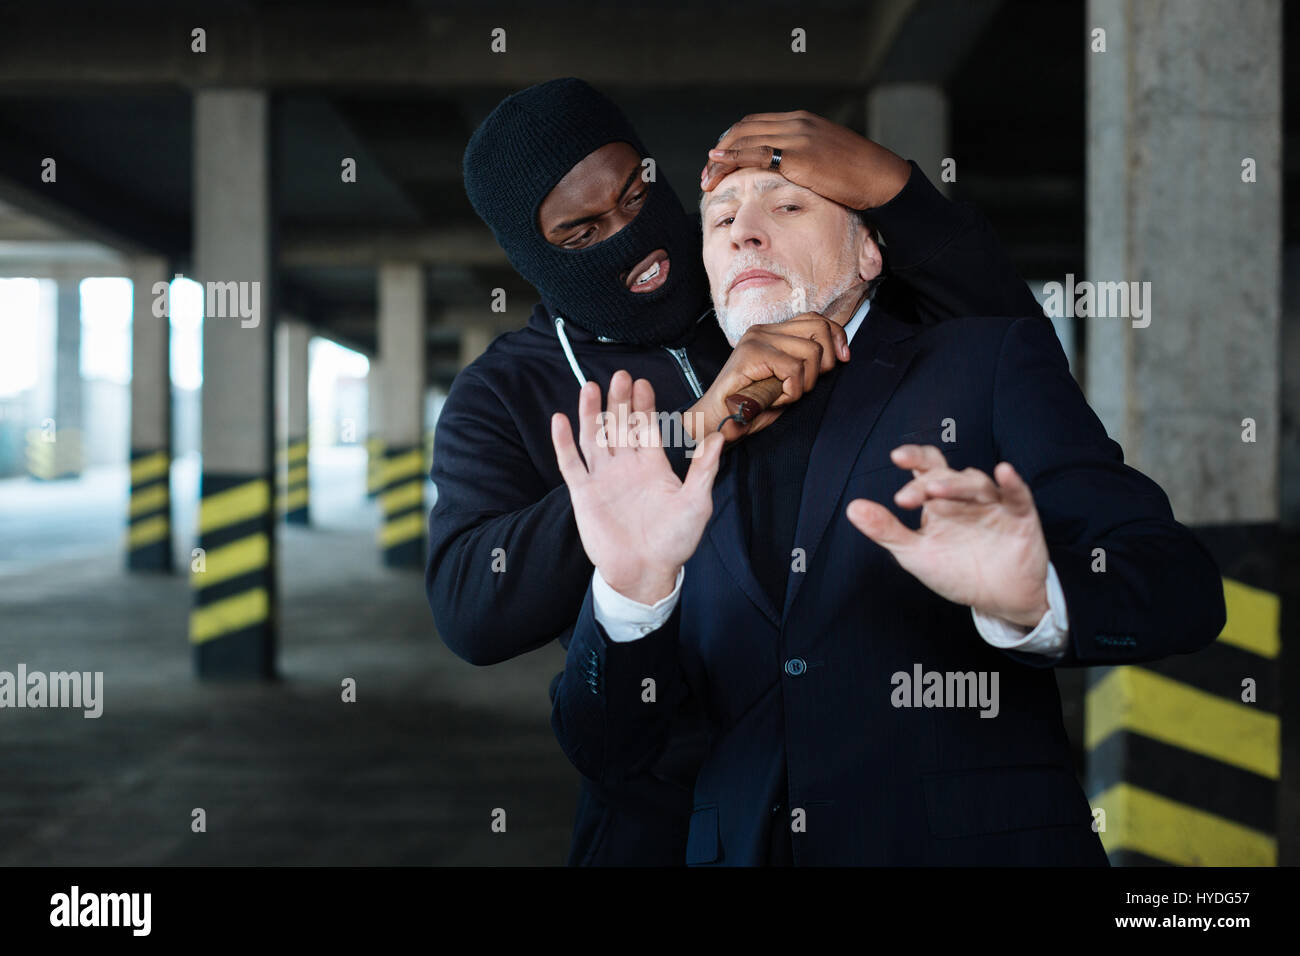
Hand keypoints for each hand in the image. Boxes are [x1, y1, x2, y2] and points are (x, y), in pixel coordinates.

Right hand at [552, 370, 724, 604]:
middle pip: (619, 425)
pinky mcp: (584, 493)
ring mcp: (603, 478)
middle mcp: (626, 466)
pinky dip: (564, 442)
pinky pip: (571, 463)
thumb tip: (719, 437)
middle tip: (619, 376)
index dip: (643, 405)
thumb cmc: (675, 541)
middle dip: (619, 401)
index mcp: (652, 465)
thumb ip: (704, 469)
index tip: (642, 383)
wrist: (646, 572)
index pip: (646, 426)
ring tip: (590, 388)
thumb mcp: (696, 503)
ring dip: (591, 413)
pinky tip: (560, 419)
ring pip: (594, 437)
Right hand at [685, 314, 848, 441]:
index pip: (816, 319)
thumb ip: (807, 363)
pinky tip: (777, 398)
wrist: (717, 421)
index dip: (837, 337)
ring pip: (811, 352)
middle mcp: (763, 329)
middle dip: (825, 361)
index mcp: (771, 331)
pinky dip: (793, 391)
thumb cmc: (750, 406)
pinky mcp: (752, 354)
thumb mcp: (787, 381)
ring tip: (785, 394)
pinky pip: (794, 369)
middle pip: (819, 328)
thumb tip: (840, 354)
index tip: (843, 359)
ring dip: (805, 383)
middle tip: (806, 385)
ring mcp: (756, 339)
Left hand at [701, 110, 910, 210]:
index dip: (732, 140)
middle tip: (706, 173)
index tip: (719, 160)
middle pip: (744, 128)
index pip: (756, 123)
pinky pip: (756, 153)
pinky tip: (716, 165)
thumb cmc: (860, 176)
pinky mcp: (798, 155)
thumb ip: (806, 159)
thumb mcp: (828, 159)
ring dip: (720, 159)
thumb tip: (790, 176)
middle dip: (720, 150)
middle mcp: (797, 123)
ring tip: (706, 179)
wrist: (882, 179)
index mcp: (803, 121)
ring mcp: (798, 136)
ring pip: (744, 138)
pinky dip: (731, 157)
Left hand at [845, 446, 1050, 627]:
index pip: (926, 469)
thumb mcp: (915, 553)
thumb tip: (852, 507)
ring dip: (956, 484)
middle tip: (906, 499)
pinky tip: (1005, 472)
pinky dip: (1013, 484)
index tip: (897, 457)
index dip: (914, 457)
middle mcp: (966, 497)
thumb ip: (885, 530)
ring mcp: (995, 505)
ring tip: (936, 491)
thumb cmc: (956, 571)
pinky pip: (1019, 496)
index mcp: (940, 501)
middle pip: (948, 475)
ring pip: (977, 484)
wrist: (998, 601)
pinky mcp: (1021, 517)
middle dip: (927, 483)